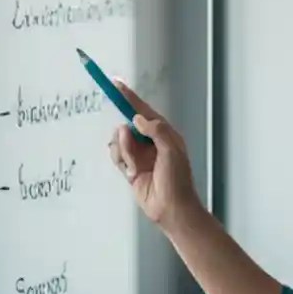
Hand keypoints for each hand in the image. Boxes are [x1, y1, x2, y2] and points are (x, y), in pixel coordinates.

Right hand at [107, 79, 200, 228]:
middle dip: (125, 132)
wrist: (171, 208)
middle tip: (129, 142)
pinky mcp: (129, 168)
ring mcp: (139, 154)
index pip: (143, 110)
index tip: (116, 84)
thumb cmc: (177, 179)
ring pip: (119, 140)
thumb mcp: (172, 150)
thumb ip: (156, 130)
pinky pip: (116, 155)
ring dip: (124, 150)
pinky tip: (131, 171)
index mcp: (163, 133)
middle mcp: (150, 141)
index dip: (129, 98)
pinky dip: (120, 160)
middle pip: (128, 124)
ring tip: (135, 165)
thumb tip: (137, 119)